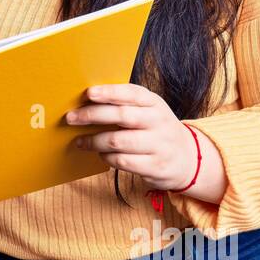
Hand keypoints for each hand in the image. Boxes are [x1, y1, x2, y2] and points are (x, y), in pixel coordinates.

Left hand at [66, 83, 219, 198]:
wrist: (189, 158)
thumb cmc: (156, 130)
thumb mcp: (149, 111)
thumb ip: (124, 105)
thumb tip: (86, 101)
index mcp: (155, 103)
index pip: (132, 93)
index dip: (109, 92)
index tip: (88, 93)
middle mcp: (159, 122)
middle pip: (121, 116)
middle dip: (92, 116)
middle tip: (71, 118)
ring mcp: (159, 145)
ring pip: (118, 141)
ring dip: (94, 141)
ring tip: (80, 141)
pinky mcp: (155, 167)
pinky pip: (123, 162)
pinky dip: (107, 158)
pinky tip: (101, 154)